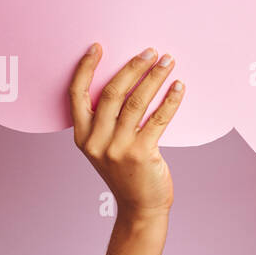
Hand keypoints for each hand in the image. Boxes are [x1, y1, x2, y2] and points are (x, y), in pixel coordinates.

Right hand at [68, 44, 183, 218]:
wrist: (140, 208)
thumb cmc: (126, 174)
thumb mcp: (105, 148)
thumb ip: (106, 122)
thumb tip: (127, 81)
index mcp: (82, 136)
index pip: (77, 94)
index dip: (86, 68)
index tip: (97, 47)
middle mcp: (95, 141)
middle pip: (112, 92)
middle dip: (132, 67)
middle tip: (150, 51)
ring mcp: (117, 149)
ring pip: (137, 102)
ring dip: (154, 77)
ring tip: (168, 62)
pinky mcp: (141, 154)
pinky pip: (158, 119)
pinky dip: (170, 100)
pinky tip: (179, 87)